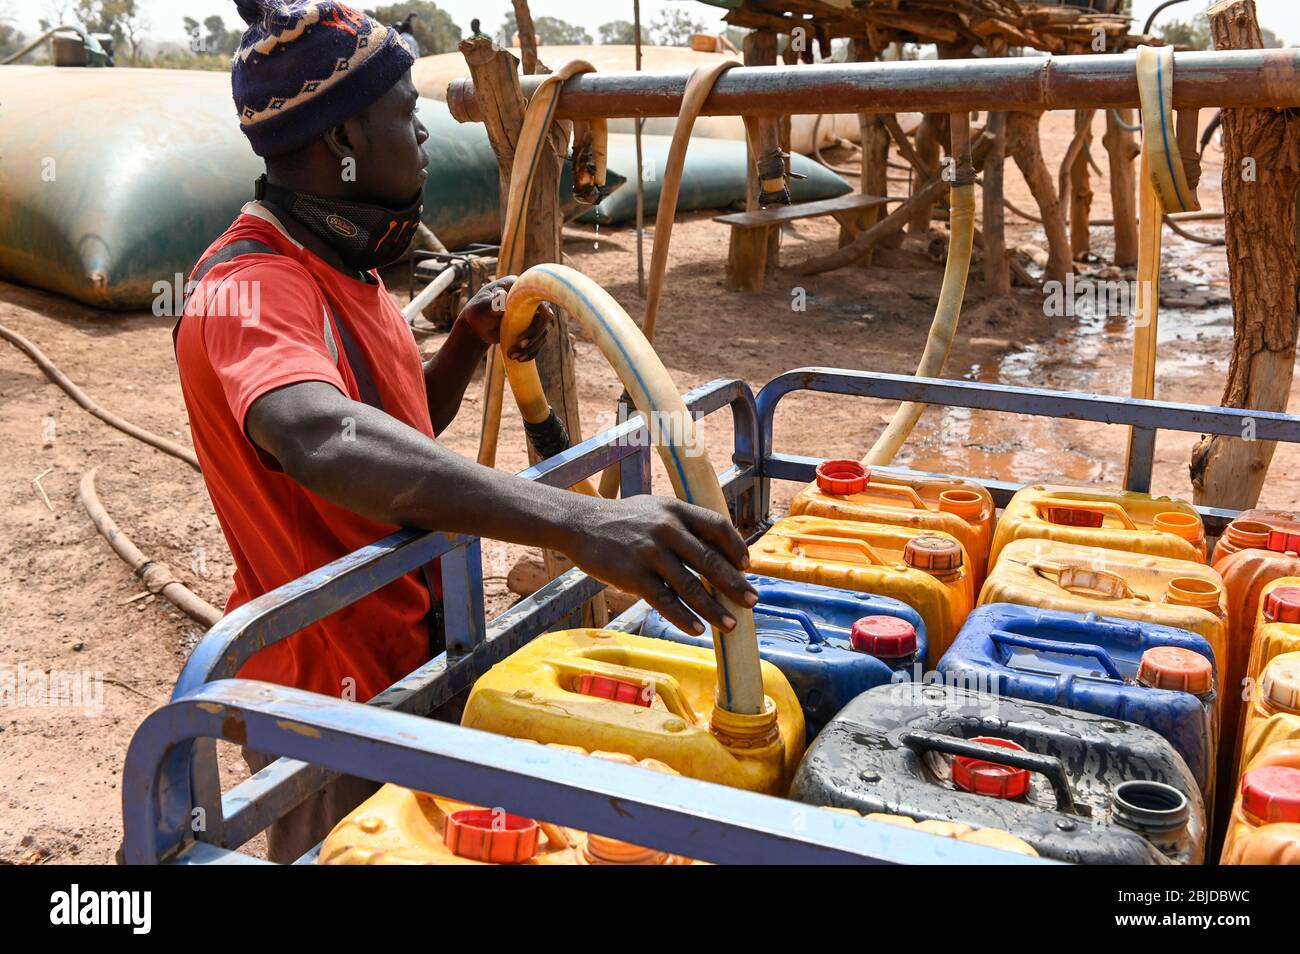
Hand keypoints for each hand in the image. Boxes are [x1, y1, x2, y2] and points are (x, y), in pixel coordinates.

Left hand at [457, 275, 550, 359]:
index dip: (544, 306)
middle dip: (534, 334)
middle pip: (543, 319)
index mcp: (519, 289)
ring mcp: (531, 318)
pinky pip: (537, 343)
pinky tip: (519, 359)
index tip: (546, 316)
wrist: (476, 327)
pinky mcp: (530, 331)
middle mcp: (529, 302)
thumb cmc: (478, 311)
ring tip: (514, 355)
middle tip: (521, 345)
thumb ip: (493, 302)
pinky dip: (531, 353)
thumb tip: (502, 296)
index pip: (538, 297)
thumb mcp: (483, 306)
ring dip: (531, 347)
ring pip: (542, 333)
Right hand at [562, 496, 757, 635]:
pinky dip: (683, 618)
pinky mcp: (633, 575)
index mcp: (676, 510)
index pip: (717, 526)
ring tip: (731, 624)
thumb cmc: (623, 519)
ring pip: (691, 586)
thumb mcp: (656, 509)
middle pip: (710, 560)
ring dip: (714, 609)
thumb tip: (716, 552)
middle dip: (735, 584)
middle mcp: (666, 528)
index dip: (735, 547)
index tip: (746, 567)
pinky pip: (665, 600)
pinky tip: (697, 629)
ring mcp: (650, 552)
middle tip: (752, 601)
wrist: (580, 523)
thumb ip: (683, 525)